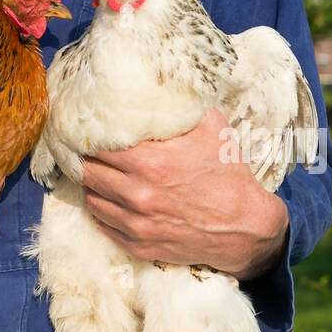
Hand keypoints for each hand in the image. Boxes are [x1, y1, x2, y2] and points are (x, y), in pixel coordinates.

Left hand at [81, 108, 289, 280]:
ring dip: (92, 185)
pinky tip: (108, 199)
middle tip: (85, 150)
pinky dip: (102, 210)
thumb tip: (158, 86)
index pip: (97, 145)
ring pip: (92, 199)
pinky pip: (103, 225)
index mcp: (150, 162)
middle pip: (88, 172)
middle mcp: (138, 194)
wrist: (246, 227)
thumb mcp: (211, 129)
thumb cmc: (228, 174)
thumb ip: (181, 107)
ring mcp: (137, 223)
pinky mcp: (140, 245)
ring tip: (97, 173)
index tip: (87, 130)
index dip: (88, 136)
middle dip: (85, 159)